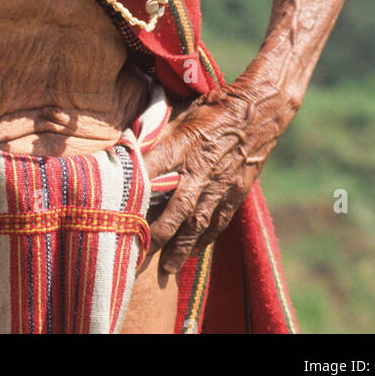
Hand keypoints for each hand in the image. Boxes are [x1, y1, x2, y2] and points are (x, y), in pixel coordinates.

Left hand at [143, 79, 287, 274]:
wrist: (258, 111)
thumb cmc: (214, 106)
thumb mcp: (182, 112)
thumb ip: (158, 132)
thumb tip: (130, 143)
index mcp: (182, 145)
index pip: (152, 170)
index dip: (135, 190)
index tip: (116, 209)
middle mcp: (200, 169)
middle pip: (175, 208)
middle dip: (156, 234)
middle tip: (137, 254)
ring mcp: (219, 184)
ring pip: (197, 223)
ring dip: (180, 248)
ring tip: (165, 269)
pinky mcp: (235, 193)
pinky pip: (218, 222)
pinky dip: (204, 241)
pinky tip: (191, 254)